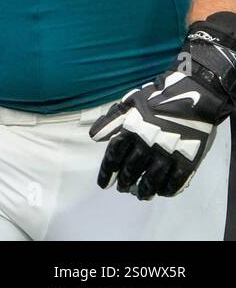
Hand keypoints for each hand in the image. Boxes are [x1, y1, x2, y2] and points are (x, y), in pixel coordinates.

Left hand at [90, 18, 235, 199]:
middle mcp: (148, 143)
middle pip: (132, 169)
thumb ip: (111, 121)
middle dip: (125, 181)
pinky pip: (176, 180)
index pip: (114, 155)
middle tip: (122, 188)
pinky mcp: (189, 158)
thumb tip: (94, 137)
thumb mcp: (129, 103)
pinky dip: (168, 188)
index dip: (107, 171)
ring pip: (153, 179)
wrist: (194, 94)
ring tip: (141, 194)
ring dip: (145, 189)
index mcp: (132, 129)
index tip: (103, 183)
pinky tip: (163, 191)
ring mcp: (169, 152)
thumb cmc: (157, 97)